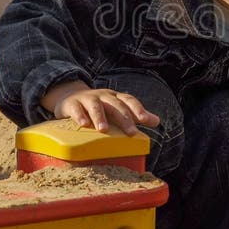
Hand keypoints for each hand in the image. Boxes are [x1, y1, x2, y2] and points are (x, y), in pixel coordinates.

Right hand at [42, 81, 159, 133]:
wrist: (70, 97)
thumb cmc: (99, 107)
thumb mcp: (117, 109)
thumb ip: (135, 115)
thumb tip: (157, 121)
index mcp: (116, 98)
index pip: (129, 100)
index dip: (138, 109)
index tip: (147, 120)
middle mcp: (103, 96)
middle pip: (115, 105)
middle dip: (124, 118)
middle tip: (132, 132)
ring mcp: (87, 99)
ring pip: (95, 105)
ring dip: (100, 117)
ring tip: (103, 130)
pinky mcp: (72, 104)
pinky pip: (76, 109)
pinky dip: (80, 116)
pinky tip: (83, 124)